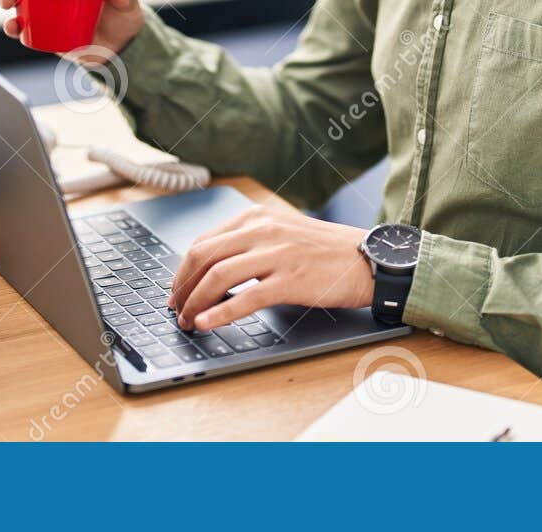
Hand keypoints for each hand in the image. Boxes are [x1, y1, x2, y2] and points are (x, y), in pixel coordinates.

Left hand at [167, 203, 373, 330]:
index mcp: (256, 217)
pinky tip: (206, 324)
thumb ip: (249, 244)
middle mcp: (262, 230)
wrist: (367, 259)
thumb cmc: (324, 251)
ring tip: (187, 321)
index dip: (182, 270)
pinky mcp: (290, 279)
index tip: (176, 290)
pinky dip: (219, 313)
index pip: (203, 242)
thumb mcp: (281, 234)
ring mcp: (276, 254)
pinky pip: (245, 298)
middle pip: (203, 257)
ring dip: (195, 303)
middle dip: (182, 287)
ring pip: (217, 277)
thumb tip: (211, 271)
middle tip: (175, 308)